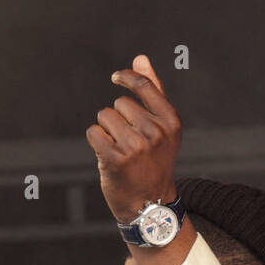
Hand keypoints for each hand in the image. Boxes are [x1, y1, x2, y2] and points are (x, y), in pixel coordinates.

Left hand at [85, 55, 180, 221]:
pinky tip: (109, 157)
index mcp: (171, 121)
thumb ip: (152, 91)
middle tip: (130, 143)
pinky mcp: (115, 158)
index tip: (116, 78)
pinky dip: (96, 142)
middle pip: (119, 103)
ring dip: (106, 131)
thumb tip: (140, 58)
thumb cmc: (154, 162)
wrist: (150, 205)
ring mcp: (136, 146)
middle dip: (118, 118)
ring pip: (104, 117)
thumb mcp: (162, 128)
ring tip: (120, 150)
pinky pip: (94, 132)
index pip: (143, 85)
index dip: (126, 77)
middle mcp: (156, 132)